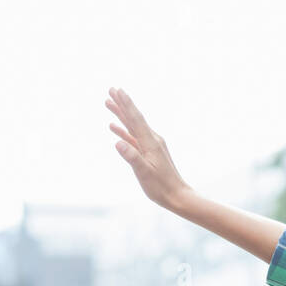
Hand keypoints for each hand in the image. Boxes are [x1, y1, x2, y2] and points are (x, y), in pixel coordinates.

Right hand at [105, 86, 193, 211]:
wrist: (177, 196)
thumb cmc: (161, 187)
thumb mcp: (144, 173)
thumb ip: (131, 157)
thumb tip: (117, 142)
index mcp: (151, 143)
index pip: (135, 119)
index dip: (126, 104)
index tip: (117, 90)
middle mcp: (152, 140)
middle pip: (134, 118)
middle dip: (122, 104)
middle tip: (111, 89)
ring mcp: (151, 146)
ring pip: (132, 126)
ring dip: (121, 115)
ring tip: (109, 104)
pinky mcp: (149, 153)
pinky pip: (133, 138)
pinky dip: (124, 131)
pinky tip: (115, 128)